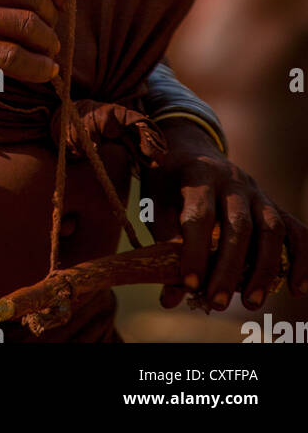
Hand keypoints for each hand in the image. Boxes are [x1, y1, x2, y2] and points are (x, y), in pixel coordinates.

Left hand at [139, 118, 307, 310]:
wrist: (189, 149)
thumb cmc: (169, 183)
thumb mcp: (157, 204)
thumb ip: (165, 246)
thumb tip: (171, 298)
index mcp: (198, 173)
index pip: (200, 215)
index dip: (195, 252)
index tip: (189, 285)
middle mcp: (232, 179)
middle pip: (238, 225)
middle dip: (229, 268)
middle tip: (217, 302)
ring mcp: (256, 191)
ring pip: (270, 228)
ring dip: (263, 269)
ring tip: (251, 302)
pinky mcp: (272, 203)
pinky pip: (296, 230)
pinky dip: (301, 259)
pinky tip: (296, 288)